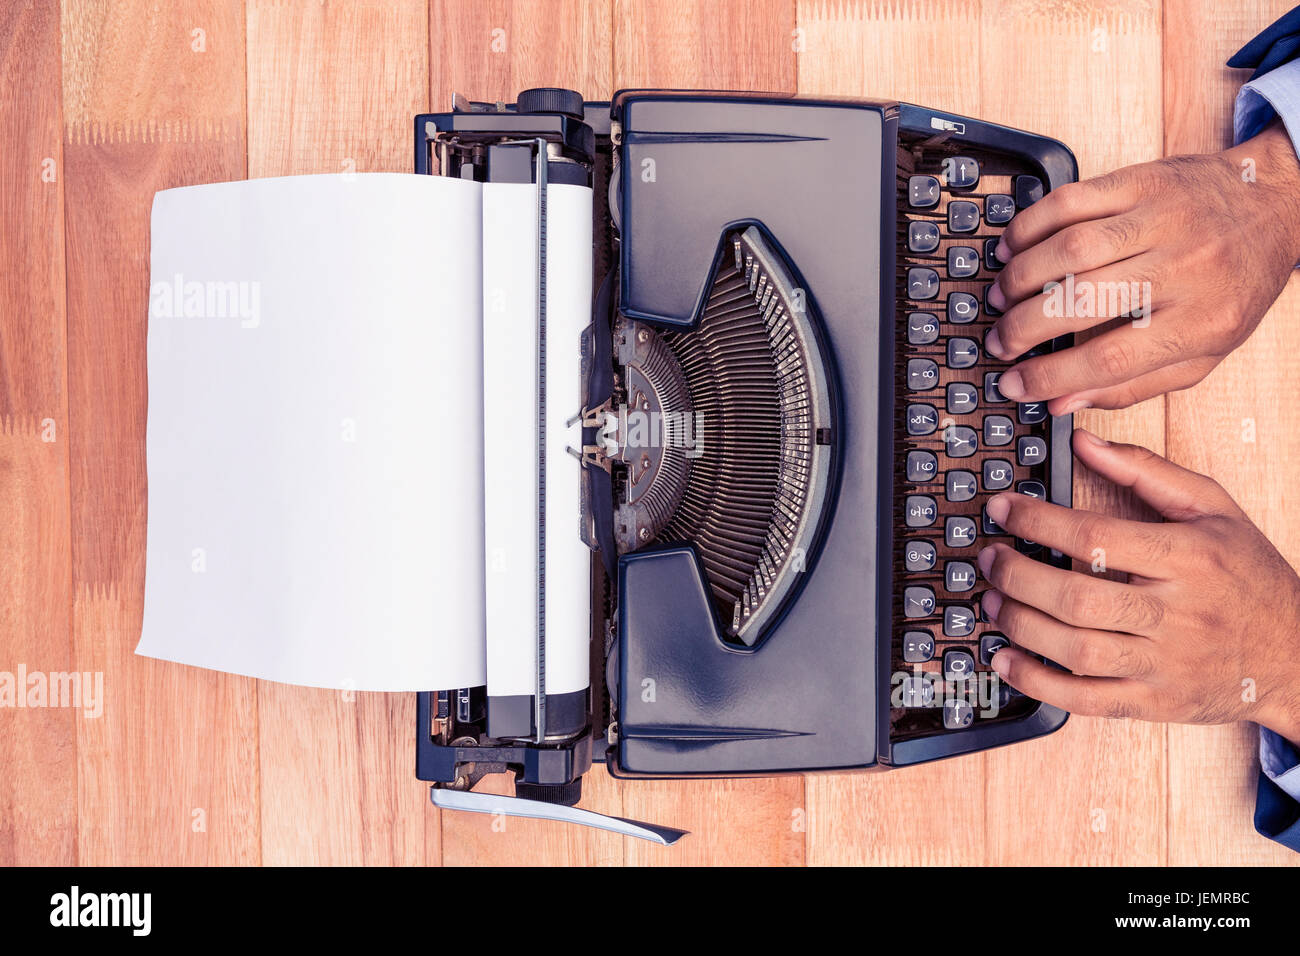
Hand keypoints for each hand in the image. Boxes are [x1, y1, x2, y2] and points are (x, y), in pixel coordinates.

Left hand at [978, 429, 1299, 745]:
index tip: (1002, 510)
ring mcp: (1164, 664)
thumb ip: (1146, 470)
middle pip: (1078, 598)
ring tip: (991, 601)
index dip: (1037, 522)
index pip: (1097, 538)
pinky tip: (1006, 660)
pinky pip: (1086, 700)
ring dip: (1020, 625)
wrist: (1297, 655)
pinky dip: (1038, 682)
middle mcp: (1176, 613)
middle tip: (988, 558)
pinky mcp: (1155, 703)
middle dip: (1018, 576)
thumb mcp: (1214, 509)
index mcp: (1188, 558)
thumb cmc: (1250, 577)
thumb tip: (1084, 441)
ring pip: (1077, 651)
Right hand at [985, 120, 1299, 412]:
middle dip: (1024, 327)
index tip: (1014, 384)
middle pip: (1082, 300)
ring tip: (1001, 298)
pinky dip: (1030, 225)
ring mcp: (1163, 218)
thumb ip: (1132, 385)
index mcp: (1202, 320)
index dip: (1050, 375)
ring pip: (1070, 248)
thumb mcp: (1204, 353)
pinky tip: (1012, 247)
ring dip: (1020, 278)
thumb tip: (1063, 402)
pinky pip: (1071, 200)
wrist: (1274, 203)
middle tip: (1000, 342)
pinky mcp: (1142, 181)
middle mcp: (1185, 267)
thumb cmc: (1235, 284)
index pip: (1111, 357)